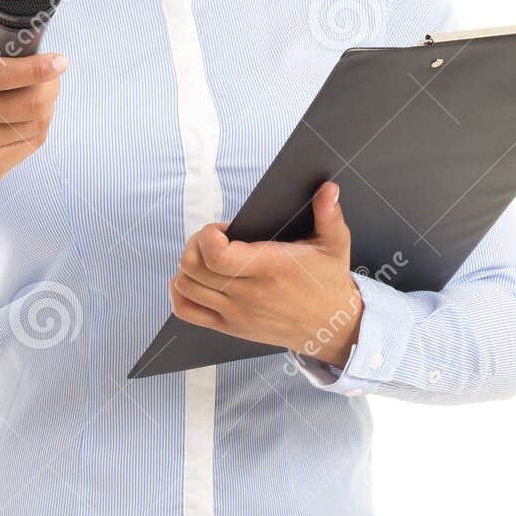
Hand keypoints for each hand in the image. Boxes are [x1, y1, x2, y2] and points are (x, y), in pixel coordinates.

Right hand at [0, 26, 67, 195]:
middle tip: (52, 77)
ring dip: (47, 107)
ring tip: (36, 97)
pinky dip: (39, 127)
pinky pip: (33, 143)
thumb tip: (33, 30)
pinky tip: (27, 119)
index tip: (60, 61)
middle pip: (29, 104)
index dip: (35, 69)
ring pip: (36, 124)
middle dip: (50, 87)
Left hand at [169, 181, 363, 364]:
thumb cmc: (328, 282)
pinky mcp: (230, 326)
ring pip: (186, 286)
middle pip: (193, 266)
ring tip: (207, 257)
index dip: (209, 234)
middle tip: (213, 238)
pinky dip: (180, 293)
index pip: (216, 254)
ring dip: (188, 266)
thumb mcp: (335, 244)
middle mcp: (248, 292)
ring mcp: (236, 312)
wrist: (331, 327)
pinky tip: (193, 280)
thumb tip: (328, 188)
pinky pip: (187, 311)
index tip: (224, 228)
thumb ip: (329, 214)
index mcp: (270, 268)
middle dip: (195, 243)